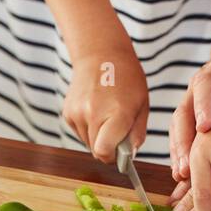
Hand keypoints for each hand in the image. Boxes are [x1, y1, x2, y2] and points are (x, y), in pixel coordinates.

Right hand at [62, 45, 147, 164]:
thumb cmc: (126, 77)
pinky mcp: (68, 112)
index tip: (120, 151)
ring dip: (97, 136)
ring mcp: (77, 113)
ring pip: (88, 142)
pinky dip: (88, 127)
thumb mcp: (142, 104)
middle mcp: (93, 114)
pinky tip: (95, 108)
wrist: (100, 54)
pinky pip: (80, 132)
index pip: (105, 152)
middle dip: (108, 147)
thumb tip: (129, 156)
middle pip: (97, 151)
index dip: (113, 157)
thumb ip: (137, 133)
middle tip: (117, 128)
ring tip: (106, 113)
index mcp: (116, 113)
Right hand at [169, 46, 210, 181]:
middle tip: (189, 167)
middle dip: (185, 141)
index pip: (205, 84)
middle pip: (185, 112)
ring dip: (179, 153)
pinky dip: (180, 157)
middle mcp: (199, 89)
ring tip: (183, 177)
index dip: (203, 105)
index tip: (206, 126)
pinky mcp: (190, 120)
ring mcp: (191, 105)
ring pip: (179, 127)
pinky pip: (180, 139)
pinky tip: (183, 180)